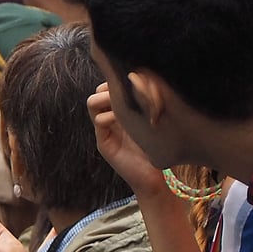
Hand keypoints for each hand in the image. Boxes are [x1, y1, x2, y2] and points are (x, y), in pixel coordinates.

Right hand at [87, 83, 165, 197]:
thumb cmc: (160, 146)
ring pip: (92, 103)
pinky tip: (124, 120)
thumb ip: (149, 99)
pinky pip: (98, 121)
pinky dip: (109, 116)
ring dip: (105, 99)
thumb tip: (152, 75)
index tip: (134, 81)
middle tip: (126, 92)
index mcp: (122, 110)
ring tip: (122, 105)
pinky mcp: (104, 143)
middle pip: (98, 91)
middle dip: (109, 87)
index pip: (109, 85)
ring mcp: (105, 130)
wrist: (154, 176)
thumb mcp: (156, 116)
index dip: (116, 79)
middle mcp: (111, 118)